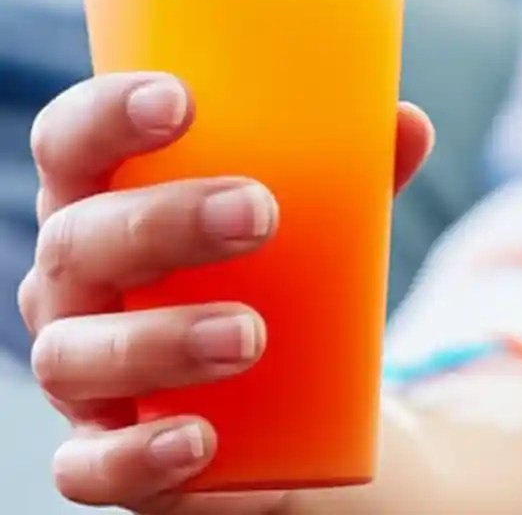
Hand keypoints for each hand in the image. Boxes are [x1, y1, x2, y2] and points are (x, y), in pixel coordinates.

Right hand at [18, 72, 432, 513]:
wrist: (279, 410)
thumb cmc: (271, 281)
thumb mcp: (312, 225)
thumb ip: (354, 175)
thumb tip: (407, 124)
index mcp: (105, 204)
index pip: (71, 145)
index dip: (106, 115)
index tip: (180, 100)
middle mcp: (74, 285)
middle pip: (79, 241)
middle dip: (163, 221)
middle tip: (259, 214)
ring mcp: (82, 372)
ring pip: (74, 355)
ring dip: (161, 341)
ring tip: (251, 334)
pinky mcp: (104, 454)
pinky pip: (88, 465)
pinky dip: (136, 455)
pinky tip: (197, 438)